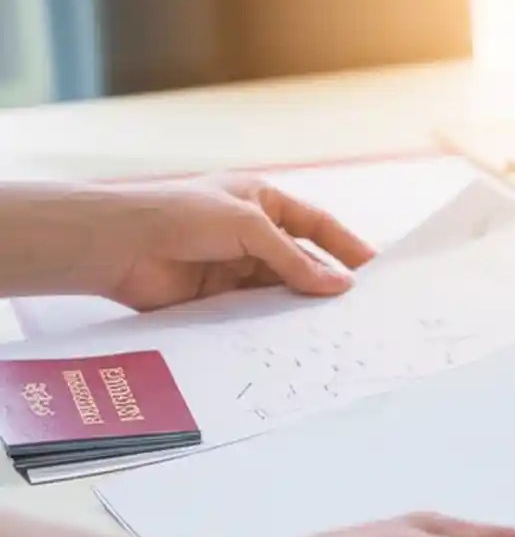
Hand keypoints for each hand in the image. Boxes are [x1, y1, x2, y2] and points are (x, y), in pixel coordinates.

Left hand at [100, 174, 375, 309]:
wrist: (120, 245)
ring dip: (300, 304)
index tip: (374, 267)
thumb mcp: (249, 228)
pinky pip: (256, 311)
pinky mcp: (219, 297)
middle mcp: (252, 234)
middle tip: (357, 305)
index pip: (316, 225)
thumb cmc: (181, 214)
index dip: (346, 245)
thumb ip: (294, 260)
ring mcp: (235, 266)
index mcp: (262, 202)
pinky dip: (273, 322)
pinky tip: (292, 334)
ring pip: (280, 289)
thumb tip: (338, 284)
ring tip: (330, 325)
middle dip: (326, 281)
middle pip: (301, 260)